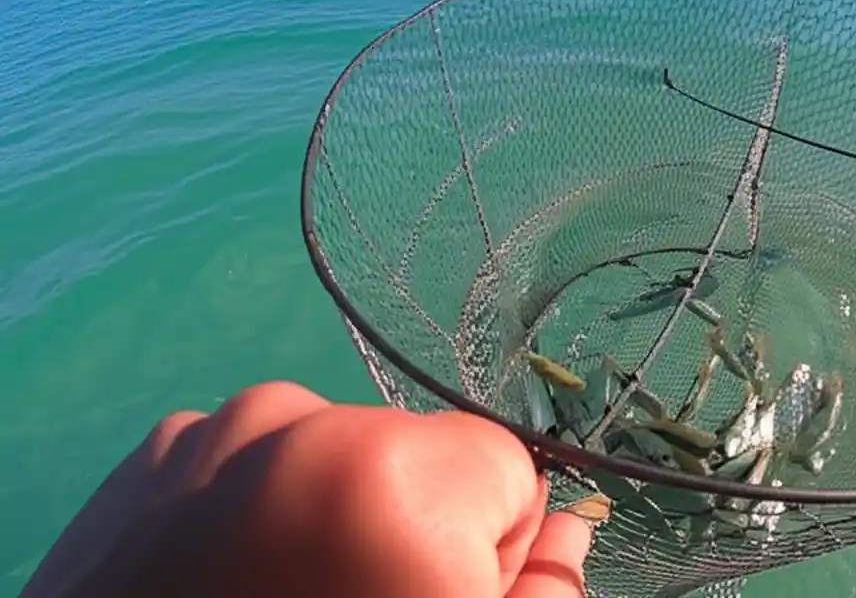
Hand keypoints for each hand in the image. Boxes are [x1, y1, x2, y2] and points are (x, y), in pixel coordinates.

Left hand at [21, 382, 591, 597]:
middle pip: (415, 457)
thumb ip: (544, 596)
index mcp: (387, 471)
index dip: (483, 550)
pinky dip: (252, 516)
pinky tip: (221, 588)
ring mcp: (206, 432)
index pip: (504, 466)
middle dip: (405, 529)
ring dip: (327, 519)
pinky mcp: (146, 459)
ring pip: (329, 457)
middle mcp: (292, 419)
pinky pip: (248, 465)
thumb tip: (566, 533)